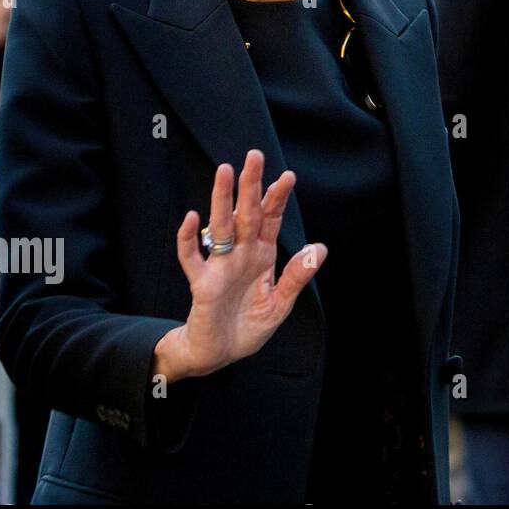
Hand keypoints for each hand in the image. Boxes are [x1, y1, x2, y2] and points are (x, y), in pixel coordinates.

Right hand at [152, 149, 322, 382]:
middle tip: (254, 155)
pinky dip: (188, 239)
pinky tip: (191, 218)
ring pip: (220, 226)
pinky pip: (191, 258)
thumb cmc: (250, 326)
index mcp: (262, 256)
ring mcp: (220, 266)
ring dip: (222, 200)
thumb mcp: (280, 303)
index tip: (287, 176)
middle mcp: (241, 254)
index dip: (277, 198)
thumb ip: (297, 276)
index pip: (270, 220)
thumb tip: (319, 249)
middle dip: (251, 186)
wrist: (221, 353)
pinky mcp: (202, 283)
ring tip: (225, 172)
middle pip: (246, 213)